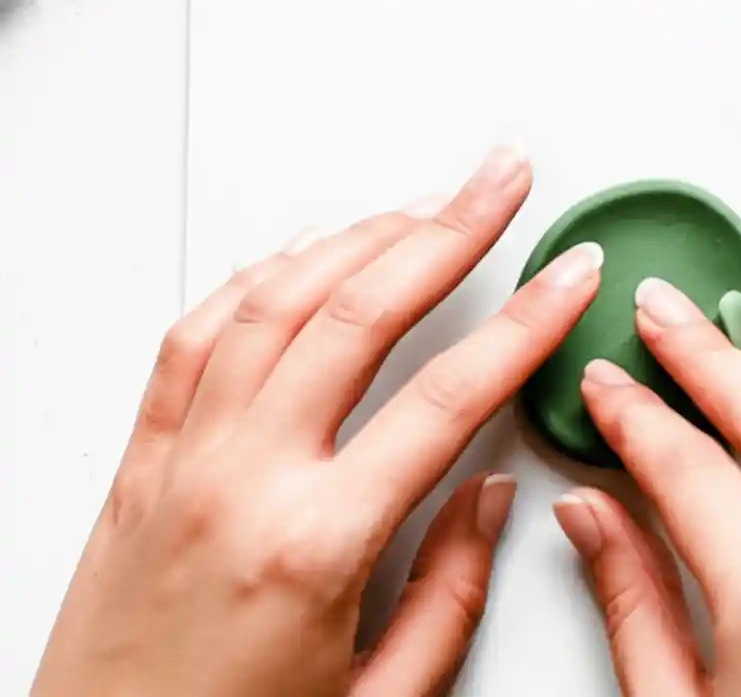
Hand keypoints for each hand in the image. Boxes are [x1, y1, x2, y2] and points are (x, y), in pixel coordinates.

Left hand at [34, 146, 603, 696]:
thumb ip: (449, 594)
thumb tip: (486, 497)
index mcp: (312, 546)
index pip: (445, 400)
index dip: (524, 327)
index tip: (568, 280)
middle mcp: (239, 483)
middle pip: (359, 314)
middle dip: (445, 229)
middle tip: (499, 179)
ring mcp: (180, 462)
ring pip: (274, 303)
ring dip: (359, 236)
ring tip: (423, 202)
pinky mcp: (140, 465)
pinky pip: (195, 338)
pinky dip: (256, 278)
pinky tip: (302, 253)